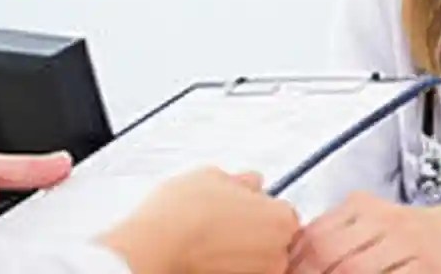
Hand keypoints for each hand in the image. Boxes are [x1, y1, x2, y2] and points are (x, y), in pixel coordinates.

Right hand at [98, 167, 298, 273]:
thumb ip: (241, 180)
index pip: (284, 214)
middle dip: (254, 231)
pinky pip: (239, 271)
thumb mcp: (214, 177)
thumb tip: (251, 182)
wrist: (155, 249)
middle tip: (224, 223)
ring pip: (255, 259)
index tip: (244, 208)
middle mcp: (278, 252)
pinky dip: (227, 266)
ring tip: (210, 241)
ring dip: (240, 251)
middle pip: (274, 239)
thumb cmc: (184, 213)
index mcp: (282, 219)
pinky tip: (206, 257)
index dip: (261, 209)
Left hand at [289, 192, 440, 273]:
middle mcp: (384, 221)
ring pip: (355, 270)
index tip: (285, 273)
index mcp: (364, 208)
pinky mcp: (429, 268)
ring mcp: (407, 245)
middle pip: (329, 252)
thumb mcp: (376, 223)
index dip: (295, 262)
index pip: (315, 233)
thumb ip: (340, 234)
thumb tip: (295, 257)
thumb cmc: (419, 237)